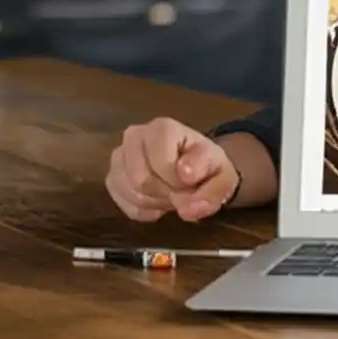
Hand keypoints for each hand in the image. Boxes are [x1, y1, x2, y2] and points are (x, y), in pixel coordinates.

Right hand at [105, 117, 238, 221]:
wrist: (198, 170)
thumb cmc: (208, 167)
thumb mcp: (224, 177)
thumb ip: (213, 192)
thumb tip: (189, 209)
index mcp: (163, 128)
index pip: (161, 161)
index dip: (178, 181)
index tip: (192, 181)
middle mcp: (134, 136)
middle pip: (141, 179)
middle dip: (166, 193)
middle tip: (183, 190)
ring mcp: (120, 157)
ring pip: (131, 193)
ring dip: (157, 202)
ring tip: (173, 193)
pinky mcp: (113, 178)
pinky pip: (125, 205)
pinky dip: (146, 210)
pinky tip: (160, 201)